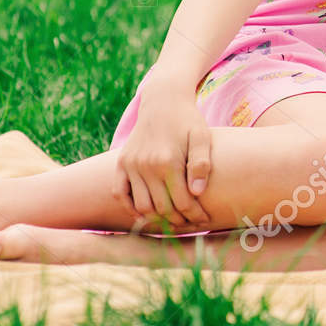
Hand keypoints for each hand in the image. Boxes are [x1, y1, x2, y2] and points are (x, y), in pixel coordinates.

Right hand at [113, 86, 213, 228]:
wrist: (163, 100)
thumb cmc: (187, 119)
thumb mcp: (202, 136)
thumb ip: (201, 163)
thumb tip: (197, 193)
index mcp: (168, 160)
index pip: (183, 201)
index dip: (195, 215)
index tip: (206, 220)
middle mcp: (146, 165)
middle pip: (162, 208)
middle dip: (179, 221)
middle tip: (191, 224)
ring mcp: (131, 165)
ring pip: (141, 206)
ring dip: (157, 219)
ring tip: (173, 222)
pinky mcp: (121, 163)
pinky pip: (120, 194)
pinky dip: (131, 208)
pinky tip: (146, 215)